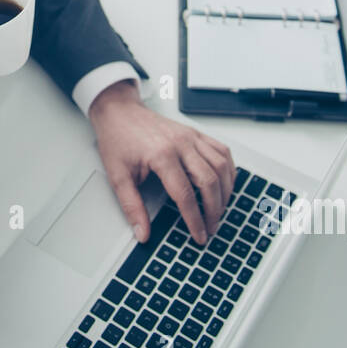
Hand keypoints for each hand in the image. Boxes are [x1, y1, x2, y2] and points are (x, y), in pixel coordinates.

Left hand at [88, 80, 235, 245]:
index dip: (195, 220)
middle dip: (214, 210)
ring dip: (225, 191)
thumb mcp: (118, 177)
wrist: (119, 112)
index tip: (199, 235)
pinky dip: (228, 169)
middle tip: (211, 227)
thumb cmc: (118, 139)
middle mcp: (181, 144)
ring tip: (219, 210)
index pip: (185, 195)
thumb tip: (142, 233)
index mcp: (162, 155)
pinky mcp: (195, 133)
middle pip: (210, 181)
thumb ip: (132, 207)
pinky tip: (224, 184)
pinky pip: (222, 151)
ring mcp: (191, 137)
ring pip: (221, 166)